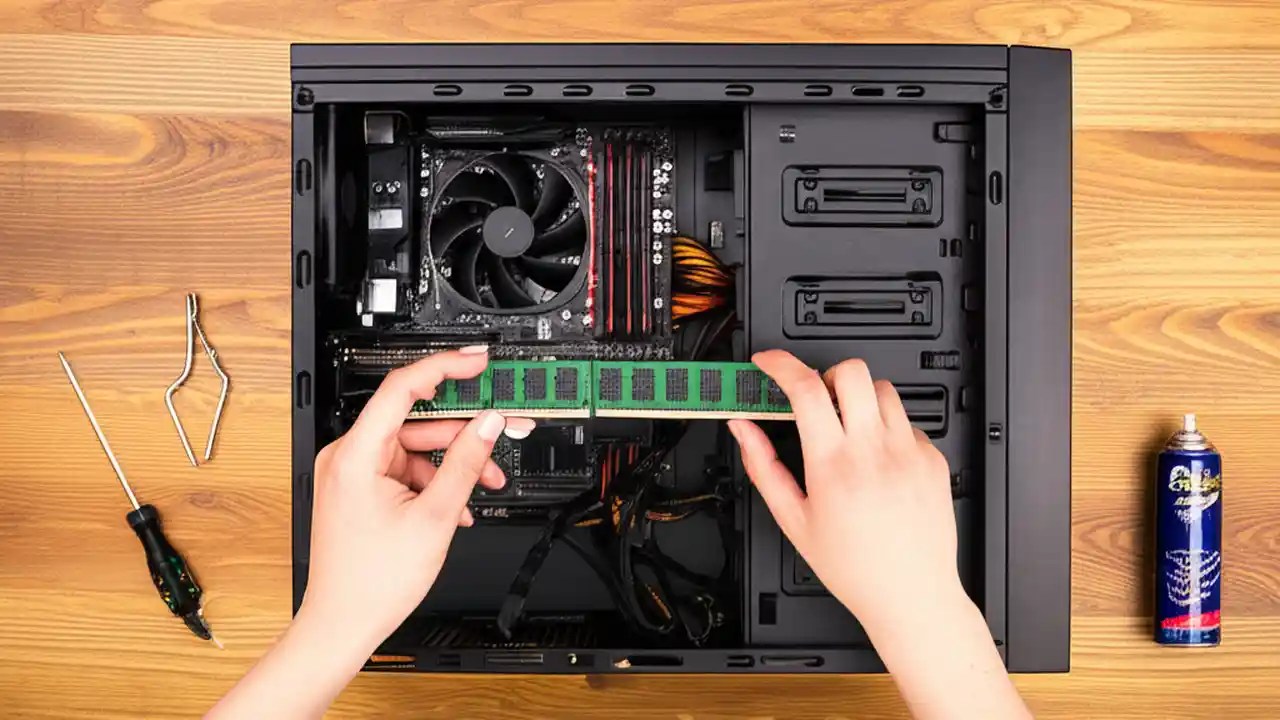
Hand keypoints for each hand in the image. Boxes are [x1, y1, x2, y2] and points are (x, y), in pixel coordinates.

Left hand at [299, 346, 534, 653]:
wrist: (343, 623)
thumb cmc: (372, 581)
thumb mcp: (435, 516)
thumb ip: (465, 462)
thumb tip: (488, 423)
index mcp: (355, 454)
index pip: (402, 387)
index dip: (444, 367)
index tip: (476, 361)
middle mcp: (347, 457)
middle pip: (416, 422)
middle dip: (463, 433)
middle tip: (503, 427)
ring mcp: (352, 474)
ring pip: (415, 449)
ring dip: (453, 464)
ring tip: (486, 483)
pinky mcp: (360, 490)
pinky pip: (405, 471)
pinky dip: (434, 482)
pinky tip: (458, 504)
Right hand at [727, 350, 961, 628]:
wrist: (912, 594)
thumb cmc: (854, 566)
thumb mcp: (794, 520)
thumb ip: (764, 467)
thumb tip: (743, 429)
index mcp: (834, 465)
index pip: (805, 389)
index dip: (780, 364)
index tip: (769, 363)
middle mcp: (875, 451)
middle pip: (851, 371)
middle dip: (826, 375)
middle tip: (817, 400)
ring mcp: (909, 452)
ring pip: (883, 389)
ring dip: (859, 399)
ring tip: (849, 432)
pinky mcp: (933, 459)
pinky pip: (907, 420)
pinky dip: (887, 428)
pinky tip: (878, 460)